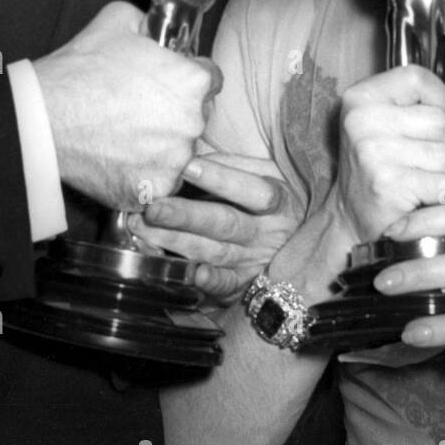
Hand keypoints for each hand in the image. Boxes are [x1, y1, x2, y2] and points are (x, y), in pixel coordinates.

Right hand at [32, 1, 220, 210]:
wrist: (43, 117)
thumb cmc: (80, 69)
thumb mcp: (120, 19)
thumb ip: (151, 25)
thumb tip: (157, 31)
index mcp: (193, 82)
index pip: (210, 81)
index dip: (188, 79)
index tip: (169, 84)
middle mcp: (192, 124)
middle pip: (195, 119)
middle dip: (174, 114)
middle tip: (139, 110)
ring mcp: (173, 162)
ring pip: (177, 153)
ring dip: (160, 147)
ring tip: (125, 136)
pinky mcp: (152, 190)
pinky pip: (157, 183)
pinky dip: (141, 174)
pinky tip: (118, 158)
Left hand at [122, 153, 301, 303]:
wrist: (301, 244)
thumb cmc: (273, 201)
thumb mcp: (267, 175)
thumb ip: (233, 165)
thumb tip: (193, 157)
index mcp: (276, 200)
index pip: (250, 189)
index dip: (219, 178)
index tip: (186, 166)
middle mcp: (267, 232)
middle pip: (226, 223)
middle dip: (186, 216)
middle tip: (152, 207)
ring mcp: (256, 262)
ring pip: (215, 252)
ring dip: (177, 243)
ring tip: (143, 231)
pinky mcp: (246, 286)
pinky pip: (228, 286)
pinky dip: (211, 282)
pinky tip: (192, 274)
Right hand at [333, 65, 444, 244]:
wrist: (353, 221)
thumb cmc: (384, 170)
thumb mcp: (402, 126)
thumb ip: (441, 108)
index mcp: (361, 97)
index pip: (417, 77)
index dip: (440, 98)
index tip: (435, 120)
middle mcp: (361, 119)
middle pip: (440, 120)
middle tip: (425, 160)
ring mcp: (371, 151)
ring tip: (423, 180)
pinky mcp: (386, 184)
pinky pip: (443, 184)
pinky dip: (443, 196)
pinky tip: (423, 199)